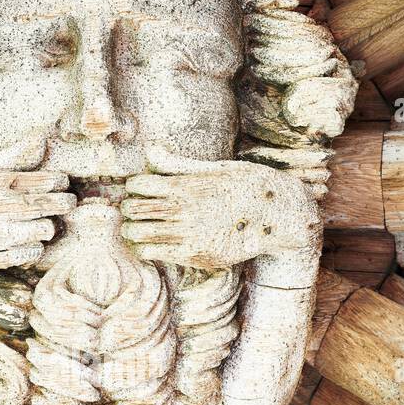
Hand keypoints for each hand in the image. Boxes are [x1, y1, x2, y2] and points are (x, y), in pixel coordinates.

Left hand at [120, 162, 321, 273]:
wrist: (274, 215)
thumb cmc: (244, 186)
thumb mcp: (213, 168)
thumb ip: (177, 164)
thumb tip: (151, 149)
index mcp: (184, 185)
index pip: (139, 184)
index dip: (134, 186)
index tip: (140, 190)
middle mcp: (181, 210)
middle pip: (134, 208)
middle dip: (129, 208)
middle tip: (134, 210)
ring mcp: (186, 233)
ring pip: (138, 233)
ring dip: (132, 230)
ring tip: (137, 229)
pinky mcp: (193, 254)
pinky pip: (153, 253)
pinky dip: (144, 248)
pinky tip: (150, 245)